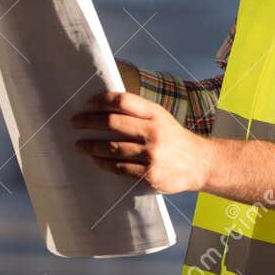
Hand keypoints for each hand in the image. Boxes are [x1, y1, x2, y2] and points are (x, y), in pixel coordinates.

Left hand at [71, 90, 211, 193]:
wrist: (200, 164)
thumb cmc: (174, 138)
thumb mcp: (161, 118)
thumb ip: (138, 112)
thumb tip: (104, 107)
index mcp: (155, 113)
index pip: (122, 100)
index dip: (100, 100)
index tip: (86, 105)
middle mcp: (153, 131)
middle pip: (112, 122)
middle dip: (88, 121)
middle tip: (74, 123)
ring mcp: (151, 154)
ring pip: (111, 147)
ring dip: (90, 145)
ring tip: (79, 145)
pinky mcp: (149, 173)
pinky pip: (119, 167)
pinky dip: (103, 163)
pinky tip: (95, 159)